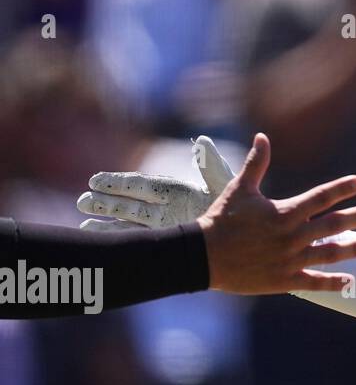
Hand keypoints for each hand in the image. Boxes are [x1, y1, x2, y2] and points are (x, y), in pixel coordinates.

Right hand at [77, 135, 234, 230]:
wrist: (244, 230)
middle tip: (82, 202)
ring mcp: (164, 226)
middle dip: (107, 203)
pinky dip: (120, 242)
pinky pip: (139, 242)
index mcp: (175, 190)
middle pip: (129, 204)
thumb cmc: (235, 203)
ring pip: (129, 223)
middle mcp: (165, 207)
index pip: (141, 185)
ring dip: (107, 223)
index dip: (119, 183)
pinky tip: (100, 243)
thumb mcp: (224, 183)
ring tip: (83, 226)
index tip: (96, 180)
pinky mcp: (167, 241)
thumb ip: (211, 165)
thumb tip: (202, 141)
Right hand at [198, 133, 355, 293]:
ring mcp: (289, 259)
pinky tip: (352, 281)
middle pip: (333, 225)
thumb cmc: (221, 220)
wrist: (201, 257)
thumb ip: (257, 164)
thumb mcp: (239, 189)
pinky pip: (314, 282)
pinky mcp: (283, 280)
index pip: (320, 197)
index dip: (341, 189)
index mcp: (283, 212)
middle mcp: (291, 236)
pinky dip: (334, 283)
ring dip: (355, 248)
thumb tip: (262, 136)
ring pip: (330, 254)